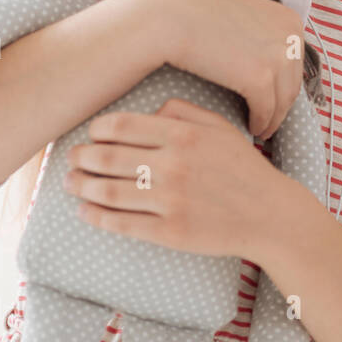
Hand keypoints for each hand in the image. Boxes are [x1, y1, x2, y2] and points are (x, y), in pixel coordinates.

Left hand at [64, 97, 292, 261]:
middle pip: (106, 158)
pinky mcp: (170, 232)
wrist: (270, 214)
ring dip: (80, 187)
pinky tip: (85, 211)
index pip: (121, 126)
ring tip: (71, 184)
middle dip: (80, 157)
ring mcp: (170, 200)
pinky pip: (121, 223)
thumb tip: (148, 109)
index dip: (97, 130)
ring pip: (107, 192)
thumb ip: (183, 110)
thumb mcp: (220, 127)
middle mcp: (173, 165)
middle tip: (72, 159)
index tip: (91, 134)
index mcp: (183, 135)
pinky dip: (95, 216)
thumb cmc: (242, 168)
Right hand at [139, 0, 306, 139]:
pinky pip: (266, 111)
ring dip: (272, 119)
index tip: (274, 101)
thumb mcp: (243, 16)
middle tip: (269, 123)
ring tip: (260, 130)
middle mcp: (291, 35)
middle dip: (281, 104)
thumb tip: (272, 55)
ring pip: (282, 100)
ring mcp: (277, 55)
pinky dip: (260, 123)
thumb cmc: (197, 16)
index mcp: (289, 19)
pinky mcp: (259, 77)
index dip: (283, 84)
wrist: (167, 16)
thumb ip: (262, 33)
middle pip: (292, 82)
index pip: (295, 62)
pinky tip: (251, 128)